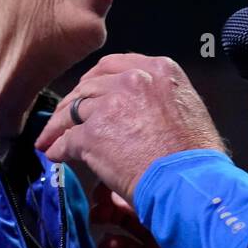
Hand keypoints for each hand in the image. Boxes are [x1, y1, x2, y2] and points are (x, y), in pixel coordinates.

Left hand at [36, 54, 226, 202]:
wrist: (190, 182)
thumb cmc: (197, 156)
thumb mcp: (187, 108)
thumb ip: (160, 97)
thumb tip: (143, 110)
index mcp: (158, 70)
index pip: (114, 65)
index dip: (95, 80)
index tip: (86, 92)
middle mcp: (133, 80)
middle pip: (90, 85)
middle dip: (74, 102)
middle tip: (63, 117)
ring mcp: (110, 105)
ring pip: (73, 111)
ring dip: (59, 125)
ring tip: (50, 138)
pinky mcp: (92, 134)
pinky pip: (67, 140)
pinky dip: (58, 148)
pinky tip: (56, 155)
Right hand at [90, 183, 217, 247]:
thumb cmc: (205, 232)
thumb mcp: (176, 200)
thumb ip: (145, 183)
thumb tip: (116, 169)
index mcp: (180, 195)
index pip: (146, 180)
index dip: (123, 177)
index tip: (101, 172)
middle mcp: (171, 218)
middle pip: (133, 204)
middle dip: (110, 199)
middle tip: (94, 198)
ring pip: (125, 230)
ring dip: (107, 222)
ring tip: (95, 217)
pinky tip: (107, 244)